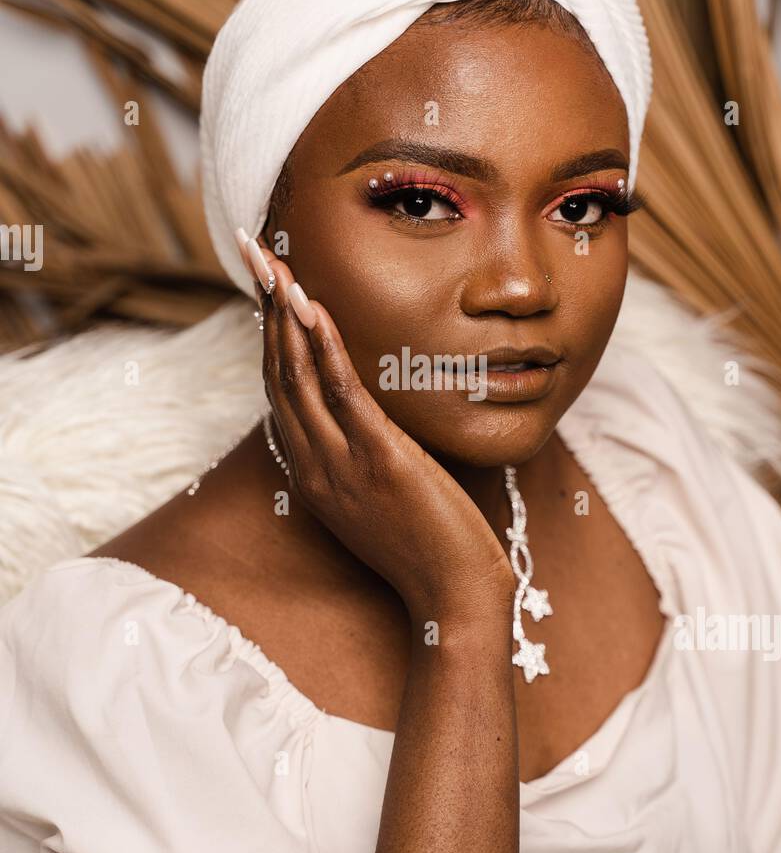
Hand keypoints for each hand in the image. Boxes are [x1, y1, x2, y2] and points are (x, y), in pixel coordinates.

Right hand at [237, 231, 513, 621]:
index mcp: (311, 474)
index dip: (268, 334)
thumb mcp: (380, 497)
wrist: (454, 599)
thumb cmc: (428, 548)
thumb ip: (362, 453)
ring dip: (283, 313)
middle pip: (277, 373)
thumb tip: (366, 413)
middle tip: (255, 253)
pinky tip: (311, 305)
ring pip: (297, 375)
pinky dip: (322, 343)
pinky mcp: (378, 458)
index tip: (266, 286)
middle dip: (264, 308)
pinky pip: (340, 391)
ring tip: (274, 263)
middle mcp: (313, 465)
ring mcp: (341, 463)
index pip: (278, 391)